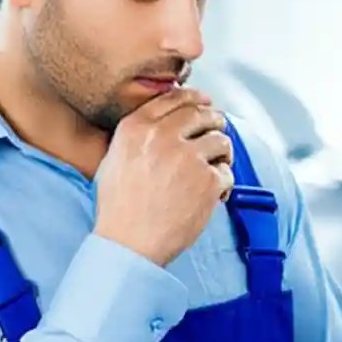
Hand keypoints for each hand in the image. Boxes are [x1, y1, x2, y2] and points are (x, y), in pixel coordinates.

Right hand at [93, 88, 234, 265]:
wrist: (129, 243)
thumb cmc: (120, 207)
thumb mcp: (115, 158)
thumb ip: (139, 133)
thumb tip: (166, 118)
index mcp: (136, 127)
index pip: (175, 97)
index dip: (195, 98)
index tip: (205, 103)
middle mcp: (162, 136)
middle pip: (202, 113)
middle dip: (215, 121)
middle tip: (218, 132)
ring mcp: (188, 157)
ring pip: (221, 140)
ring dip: (223, 154)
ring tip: (215, 169)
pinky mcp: (207, 181)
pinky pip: (227, 172)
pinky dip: (223, 185)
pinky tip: (213, 196)